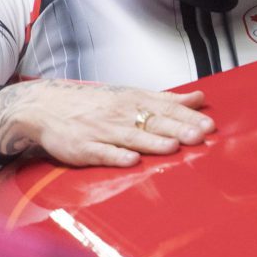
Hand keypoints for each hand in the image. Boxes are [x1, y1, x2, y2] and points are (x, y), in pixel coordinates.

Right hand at [0, 79, 215, 167]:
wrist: (46, 106)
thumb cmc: (93, 103)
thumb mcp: (130, 96)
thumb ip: (166, 99)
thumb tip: (198, 98)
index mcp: (133, 100)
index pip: (165, 107)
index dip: (187, 117)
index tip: (209, 125)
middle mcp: (120, 114)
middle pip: (152, 121)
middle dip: (177, 129)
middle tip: (200, 136)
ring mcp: (101, 131)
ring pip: (131, 136)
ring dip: (152, 142)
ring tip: (172, 147)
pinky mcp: (83, 148)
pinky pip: (102, 153)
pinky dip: (116, 156)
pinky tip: (130, 160)